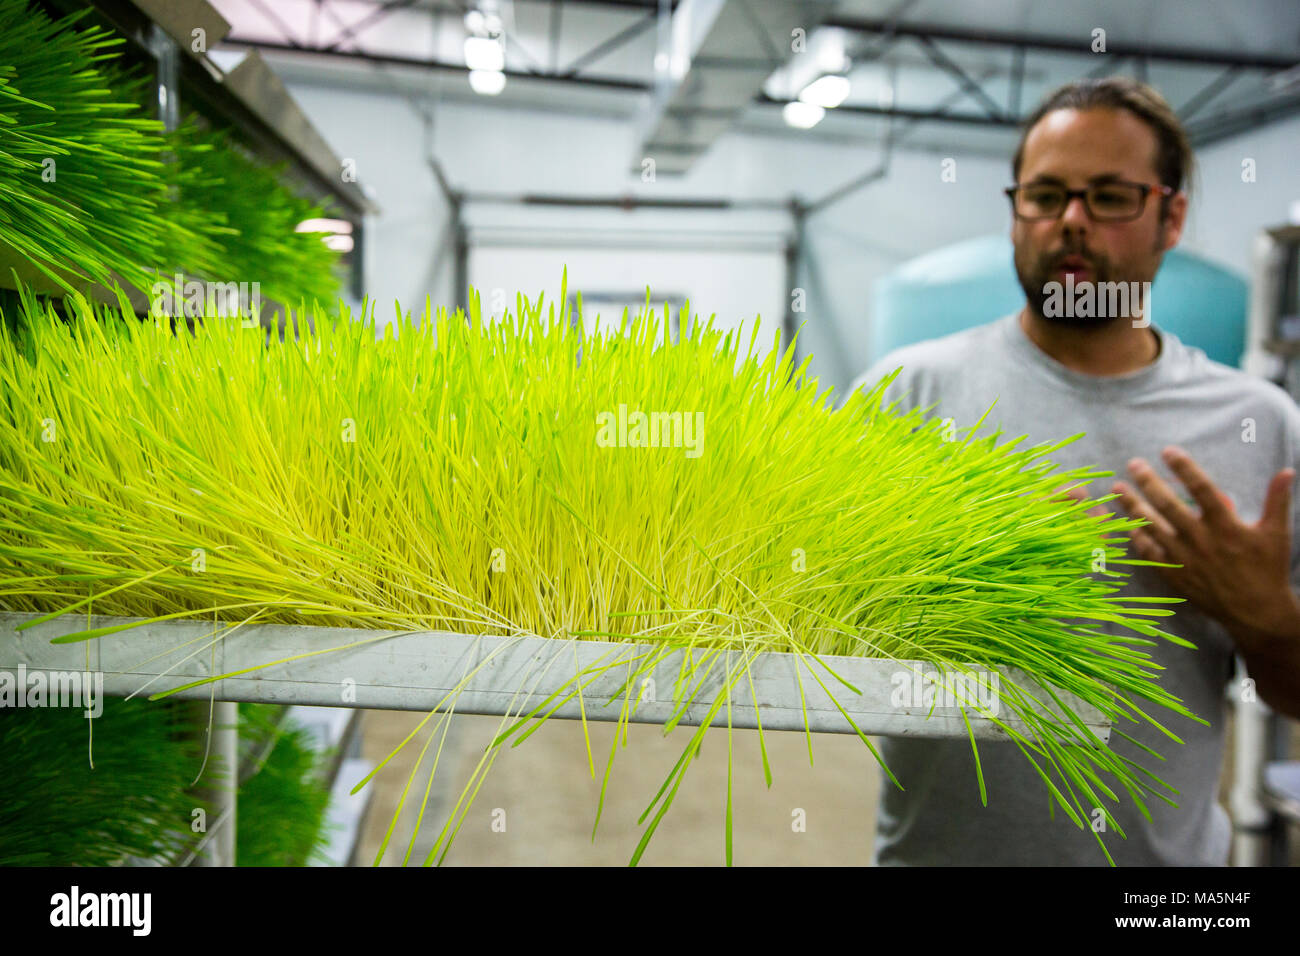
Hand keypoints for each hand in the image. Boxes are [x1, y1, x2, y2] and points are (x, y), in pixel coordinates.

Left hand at [1111, 445, 1296, 633]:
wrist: (1255, 613)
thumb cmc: (1267, 570)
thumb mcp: (1276, 534)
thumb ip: (1276, 501)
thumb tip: (1286, 471)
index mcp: (1226, 527)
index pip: (1202, 489)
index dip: (1184, 468)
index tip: (1168, 451)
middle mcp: (1202, 540)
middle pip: (1168, 506)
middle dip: (1149, 482)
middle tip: (1133, 464)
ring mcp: (1185, 559)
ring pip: (1152, 527)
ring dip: (1132, 506)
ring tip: (1117, 488)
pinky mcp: (1175, 575)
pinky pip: (1149, 553)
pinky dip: (1136, 537)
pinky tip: (1124, 523)